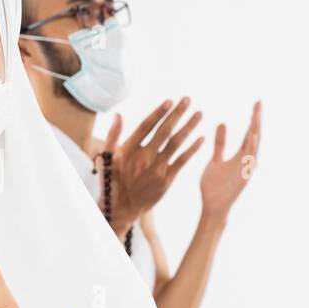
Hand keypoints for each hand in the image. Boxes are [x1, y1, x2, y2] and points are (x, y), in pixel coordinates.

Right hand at [95, 98, 203, 234]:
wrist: (121, 208)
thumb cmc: (113, 180)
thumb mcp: (107, 158)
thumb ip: (113, 135)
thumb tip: (119, 115)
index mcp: (129, 150)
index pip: (146, 126)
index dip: (159, 112)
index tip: (170, 101)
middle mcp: (144, 158)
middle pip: (164, 131)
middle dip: (177, 114)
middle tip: (188, 100)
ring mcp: (156, 169)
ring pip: (176, 143)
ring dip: (189, 127)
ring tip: (199, 114)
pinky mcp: (166, 180)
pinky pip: (182, 160)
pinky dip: (192, 149)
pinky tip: (201, 138)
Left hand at [200, 101, 261, 221]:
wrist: (212, 207)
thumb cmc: (213, 186)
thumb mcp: (215, 161)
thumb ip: (220, 144)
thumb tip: (222, 123)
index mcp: (240, 156)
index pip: (248, 133)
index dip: (252, 119)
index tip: (256, 103)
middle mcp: (246, 161)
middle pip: (254, 136)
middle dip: (257, 120)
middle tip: (259, 102)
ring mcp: (247, 169)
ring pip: (254, 146)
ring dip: (255, 130)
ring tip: (257, 113)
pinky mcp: (244, 177)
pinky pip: (248, 160)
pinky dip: (251, 147)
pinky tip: (251, 135)